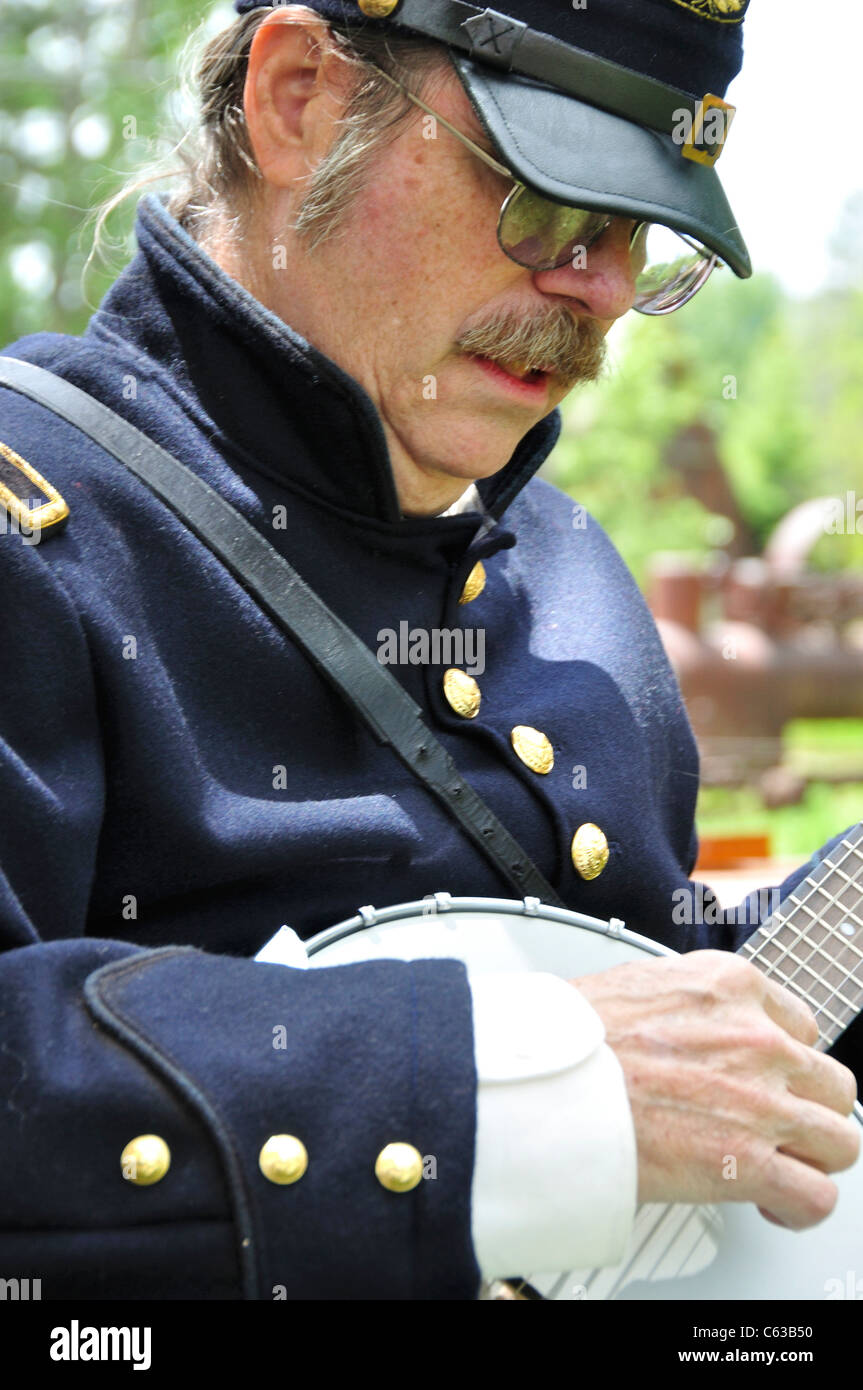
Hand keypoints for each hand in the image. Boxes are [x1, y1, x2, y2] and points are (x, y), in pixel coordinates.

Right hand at [572, 950, 859, 1229]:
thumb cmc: (568, 1036)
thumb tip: (680, 1022)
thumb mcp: (638, 983)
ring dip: (810, 1158)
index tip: (765, 1080)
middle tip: (773, 1125)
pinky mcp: (747, 1161)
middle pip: (831, 1083)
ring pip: (840, 1140)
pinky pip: (815, 1197)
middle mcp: (757, 1037)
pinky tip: (770, 1204)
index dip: (783, 1062)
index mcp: (729, 985)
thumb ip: (684, 1001)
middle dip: (804, 1109)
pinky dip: (798, 1208)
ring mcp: (760, 1100)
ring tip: (779, 1168)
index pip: (800, 1025)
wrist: (544, 1078)